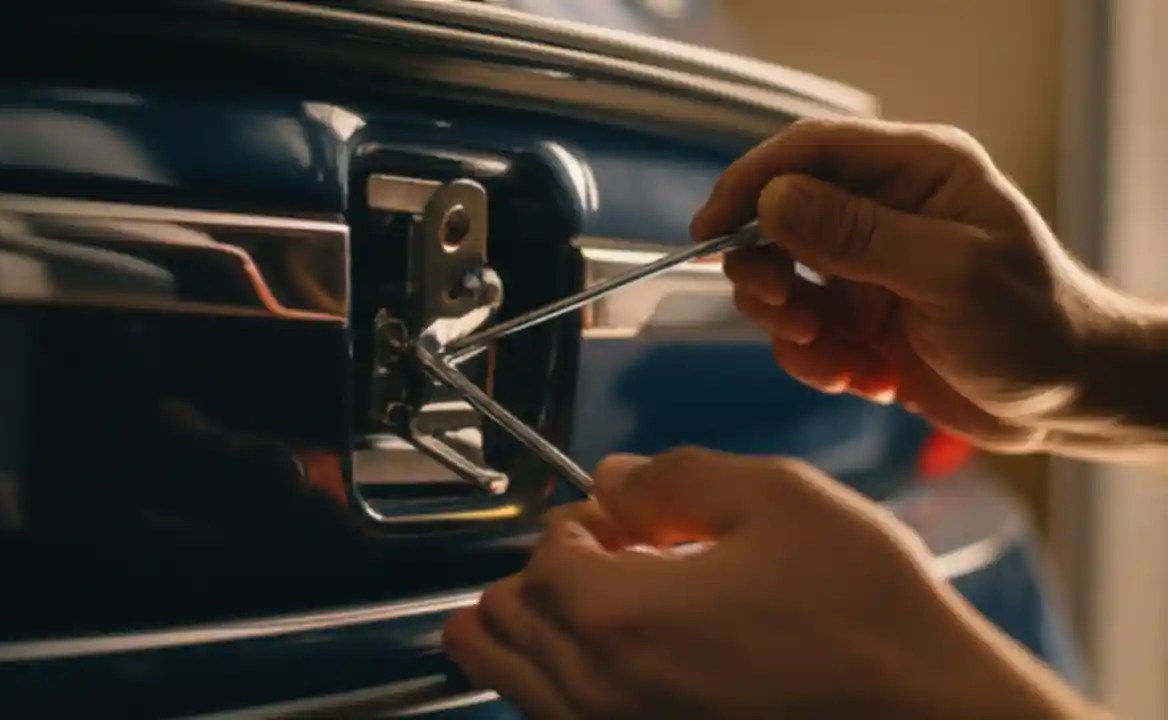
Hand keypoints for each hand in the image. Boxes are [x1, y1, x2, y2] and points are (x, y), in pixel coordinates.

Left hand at [443, 448, 1098, 718]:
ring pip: (511, 679)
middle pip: (506, 618)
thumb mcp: (776, 499)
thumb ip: (673, 475)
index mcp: (622, 617)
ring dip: (531, 627)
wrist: (932, 715)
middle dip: (547, 571)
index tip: (625, 520)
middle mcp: (601, 693)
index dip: (581, 522)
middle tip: (612, 558)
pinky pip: (552, 719)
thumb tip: (611, 479)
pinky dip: (551, 681)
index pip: (542, 555)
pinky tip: (604, 658)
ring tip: (588, 601)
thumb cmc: (868, 616)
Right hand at [694, 118, 1167, 455]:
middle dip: (765, 268)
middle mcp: (883, 211)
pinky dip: (815, 361)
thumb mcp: (950, 275)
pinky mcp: (859, 319)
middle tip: (782, 305)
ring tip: (833, 353)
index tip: (710, 228)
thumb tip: (773, 200)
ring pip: (780, 279)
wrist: (1067, 400)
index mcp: (916, 172)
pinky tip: (861, 378)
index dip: (751, 182)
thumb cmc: (1035, 325)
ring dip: (789, 323)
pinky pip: (801, 333)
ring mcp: (867, 267)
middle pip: (778, 217)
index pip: (810, 151)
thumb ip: (859, 236)